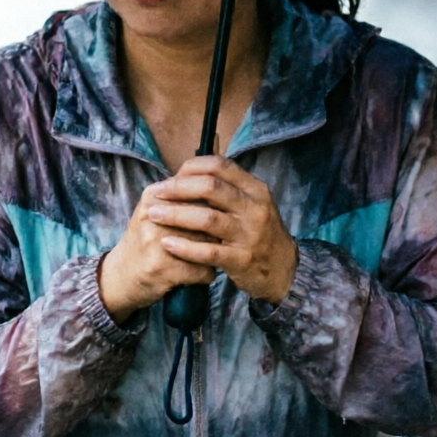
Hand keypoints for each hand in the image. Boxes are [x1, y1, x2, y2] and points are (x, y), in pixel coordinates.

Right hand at [98, 181, 214, 323]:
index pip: (202, 195)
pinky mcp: (162, 268)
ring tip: (202, 258)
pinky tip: (196, 274)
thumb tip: (220, 186)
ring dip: (213, 255)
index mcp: (154, 196)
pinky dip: (205, 275)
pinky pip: (204, 270)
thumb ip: (183, 197)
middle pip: (208, 219)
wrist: (120, 276)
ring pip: (209, 244)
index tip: (209, 223)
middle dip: (216, 234)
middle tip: (210, 244)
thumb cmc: (146, 242)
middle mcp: (154, 215)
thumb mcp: (156, 211)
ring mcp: (156, 241)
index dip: (214, 211)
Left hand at [145, 156, 297, 304]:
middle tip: (155, 193)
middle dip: (177, 188)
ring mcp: (250, 235)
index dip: (191, 168)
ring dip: (176, 215)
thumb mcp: (252, 204)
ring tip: (152, 214)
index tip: (171, 176)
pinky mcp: (242, 260)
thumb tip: (189, 169)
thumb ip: (226, 187)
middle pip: (211, 188)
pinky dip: (185, 247)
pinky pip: (209, 252)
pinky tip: (167, 244)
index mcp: (255, 189)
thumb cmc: (259, 233)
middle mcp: (255, 208)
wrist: (284, 271)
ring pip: (207, 218)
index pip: (220, 166)